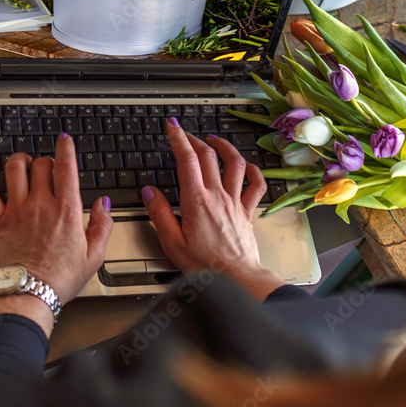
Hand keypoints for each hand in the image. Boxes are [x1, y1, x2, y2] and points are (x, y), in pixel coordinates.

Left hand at [0, 134, 114, 334]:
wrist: (29, 295)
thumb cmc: (59, 280)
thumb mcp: (93, 256)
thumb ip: (102, 226)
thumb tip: (104, 204)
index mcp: (66, 211)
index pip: (66, 167)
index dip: (65, 149)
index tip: (64, 141)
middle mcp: (40, 205)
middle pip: (41, 165)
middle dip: (46, 160)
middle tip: (47, 166)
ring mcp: (16, 211)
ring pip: (14, 169)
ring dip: (20, 160)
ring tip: (24, 161)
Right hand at [141, 119, 284, 299]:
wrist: (236, 279)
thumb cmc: (205, 266)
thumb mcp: (172, 242)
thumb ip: (159, 214)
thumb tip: (149, 192)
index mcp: (196, 201)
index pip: (187, 160)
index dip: (178, 139)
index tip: (172, 127)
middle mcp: (218, 196)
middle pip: (208, 156)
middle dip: (194, 139)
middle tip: (184, 133)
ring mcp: (235, 202)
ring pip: (235, 163)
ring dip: (224, 147)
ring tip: (213, 140)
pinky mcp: (247, 212)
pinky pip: (256, 185)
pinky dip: (253, 171)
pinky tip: (247, 166)